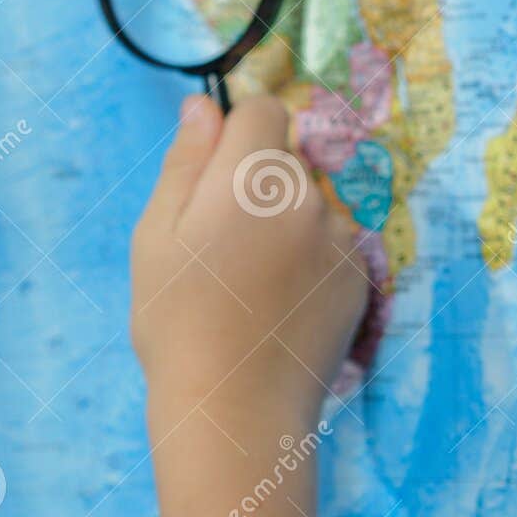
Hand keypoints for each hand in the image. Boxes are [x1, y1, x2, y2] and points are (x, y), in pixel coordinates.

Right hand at [131, 94, 368, 516]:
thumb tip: (204, 106)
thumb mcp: (155, 234)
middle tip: (215, 244)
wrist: (237, 410)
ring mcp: (343, 240)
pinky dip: (308, 259)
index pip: (265, 110)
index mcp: (253, 176)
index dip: (235, 133)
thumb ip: (185, 162)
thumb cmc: (176, 320)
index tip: (210, 177)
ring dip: (285, 220)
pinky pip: (332, 244)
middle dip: (255, 182)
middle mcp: (309, 197)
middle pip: (287, 158)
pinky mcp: (360, 281)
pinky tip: (276, 304)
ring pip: (310, 203)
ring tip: (246, 282)